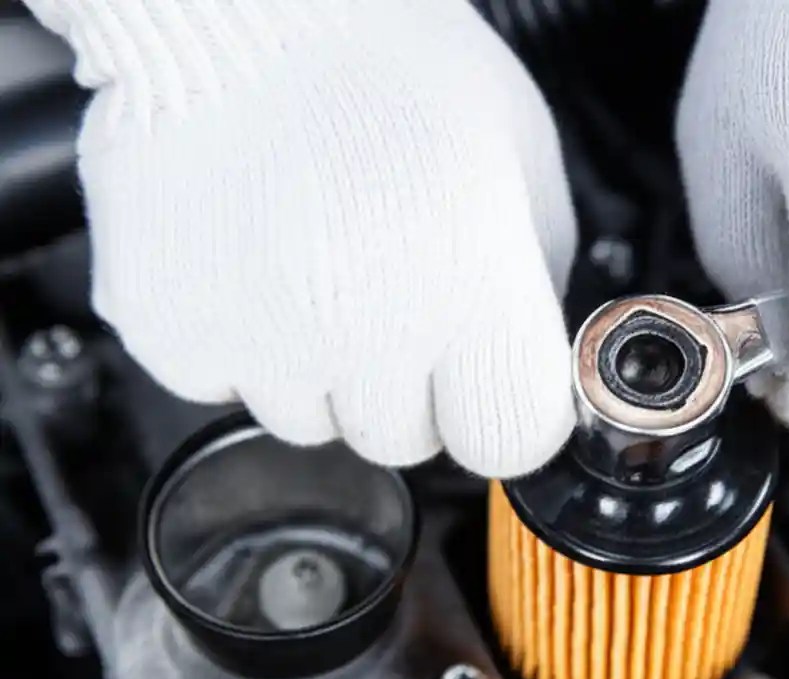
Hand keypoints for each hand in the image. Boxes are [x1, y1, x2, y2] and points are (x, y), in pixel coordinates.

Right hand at [28, 0, 576, 474]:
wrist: (241, 10)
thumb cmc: (391, 63)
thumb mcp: (521, 160)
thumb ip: (532, 280)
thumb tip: (527, 360)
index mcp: (471, 288)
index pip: (510, 441)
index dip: (504, 409)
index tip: (491, 383)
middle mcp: (365, 330)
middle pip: (406, 441)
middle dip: (409, 385)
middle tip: (390, 291)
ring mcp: (258, 339)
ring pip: (310, 422)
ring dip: (321, 368)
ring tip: (315, 262)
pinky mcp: (169, 329)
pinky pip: (221, 385)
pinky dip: (237, 342)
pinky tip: (251, 262)